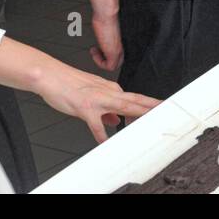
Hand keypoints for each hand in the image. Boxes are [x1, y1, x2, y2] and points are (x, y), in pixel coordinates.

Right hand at [38, 61, 159, 142]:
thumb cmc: (69, 84)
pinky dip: (102, 134)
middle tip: (167, 111)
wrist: (51, 75)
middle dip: (152, 107)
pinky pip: (96, 124)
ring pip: (123, 107)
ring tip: (148, 123)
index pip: (135, 99)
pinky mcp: (85, 107)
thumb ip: (107, 108)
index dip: (150, 105)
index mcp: (111, 89)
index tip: (164, 109)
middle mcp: (107, 93)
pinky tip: (106, 142)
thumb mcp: (93, 94)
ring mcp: (97, 100)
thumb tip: (117, 120)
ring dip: (137, 114)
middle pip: (135, 101)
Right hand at [90, 11, 122, 71]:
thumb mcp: (105, 28)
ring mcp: (118, 49)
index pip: (121, 55)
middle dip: (106, 60)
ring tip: (94, 52)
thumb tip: (102, 33)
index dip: (110, 55)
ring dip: (101, 62)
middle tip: (97, 52)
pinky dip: (99, 63)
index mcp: (121, 41)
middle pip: (119, 62)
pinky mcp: (114, 52)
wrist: (105, 13)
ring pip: (114, 66)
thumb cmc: (104, 16)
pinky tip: (94, 52)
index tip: (100, 50)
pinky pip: (109, 67)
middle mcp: (121, 46)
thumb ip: (106, 33)